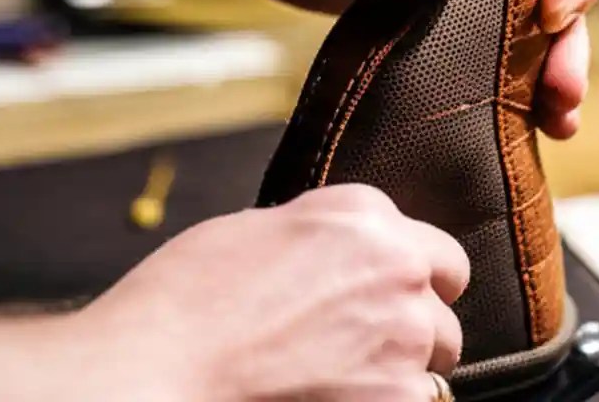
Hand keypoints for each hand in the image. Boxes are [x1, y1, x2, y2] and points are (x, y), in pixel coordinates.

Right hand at [61, 185, 469, 400]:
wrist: (157, 365)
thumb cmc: (187, 299)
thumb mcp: (259, 233)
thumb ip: (322, 240)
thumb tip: (341, 258)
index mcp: (363, 215)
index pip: (434, 253)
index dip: (406, 282)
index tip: (378, 302)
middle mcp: (397, 267)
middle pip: (441, 307)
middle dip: (409, 327)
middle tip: (355, 347)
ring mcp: (405, 336)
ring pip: (436, 360)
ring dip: (400, 370)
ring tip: (334, 377)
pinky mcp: (401, 396)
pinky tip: (330, 398)